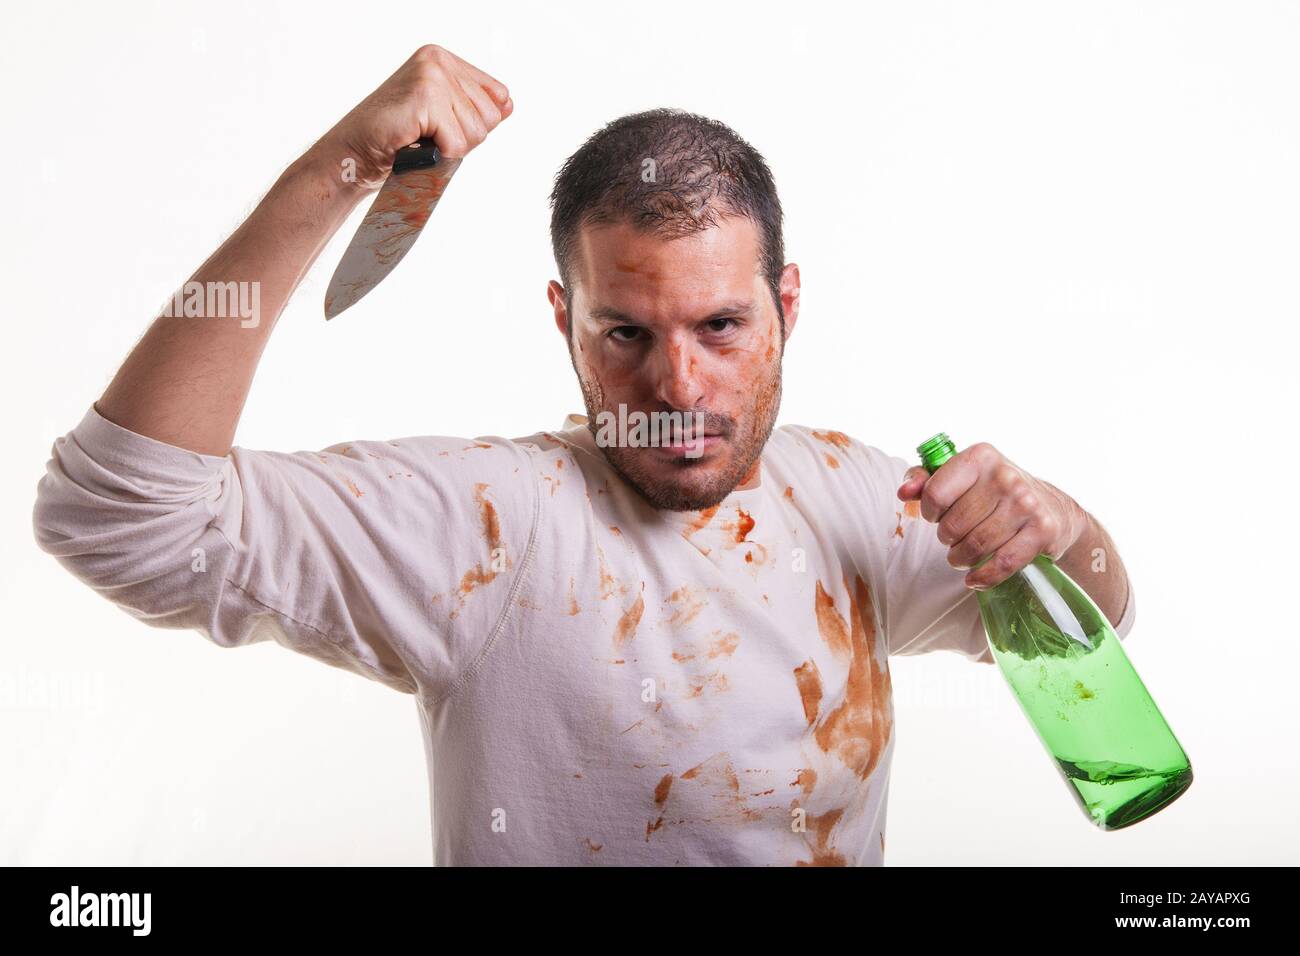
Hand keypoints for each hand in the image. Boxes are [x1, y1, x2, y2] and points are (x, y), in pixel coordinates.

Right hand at [313, 44, 512, 187]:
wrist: (354, 154)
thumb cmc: (394, 140)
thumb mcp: (443, 118)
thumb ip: (474, 108)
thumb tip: (507, 104)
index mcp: (443, 59)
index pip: (497, 98)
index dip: (472, 125)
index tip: (439, 126)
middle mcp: (438, 60)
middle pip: (489, 117)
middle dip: (463, 138)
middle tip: (427, 136)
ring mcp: (431, 75)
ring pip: (476, 132)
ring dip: (449, 148)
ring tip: (419, 139)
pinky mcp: (425, 96)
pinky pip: (458, 144)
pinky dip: (440, 156)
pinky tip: (414, 144)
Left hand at [897, 442, 1085, 589]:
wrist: (1055, 508)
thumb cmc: (997, 493)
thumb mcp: (964, 477)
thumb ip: (927, 480)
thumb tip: (904, 492)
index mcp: (980, 458)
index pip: (935, 494)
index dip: (929, 513)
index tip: (936, 517)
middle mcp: (1005, 477)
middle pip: (954, 525)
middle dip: (947, 539)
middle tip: (953, 540)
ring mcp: (1026, 504)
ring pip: (976, 546)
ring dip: (962, 559)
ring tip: (962, 558)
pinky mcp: (1043, 530)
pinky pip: (1003, 563)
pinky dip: (985, 577)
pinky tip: (975, 580)